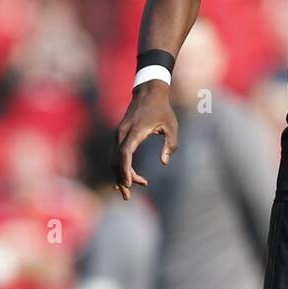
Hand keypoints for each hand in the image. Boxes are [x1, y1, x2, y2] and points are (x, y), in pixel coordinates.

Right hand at [112, 80, 178, 199]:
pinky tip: (127, 179)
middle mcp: (122, 133)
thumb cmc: (163, 110)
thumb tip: (164, 162)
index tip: (127, 183)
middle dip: (121, 179)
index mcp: (135, 131)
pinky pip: (117, 154)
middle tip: (128, 196)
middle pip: (117, 160)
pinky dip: (120, 167)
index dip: (125, 170)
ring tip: (129, 191)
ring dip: (120, 175)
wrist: (148, 92)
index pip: (125, 153)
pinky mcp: (119, 135)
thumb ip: (170, 145)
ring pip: (115, 159)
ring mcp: (119, 134)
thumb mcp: (172, 126)